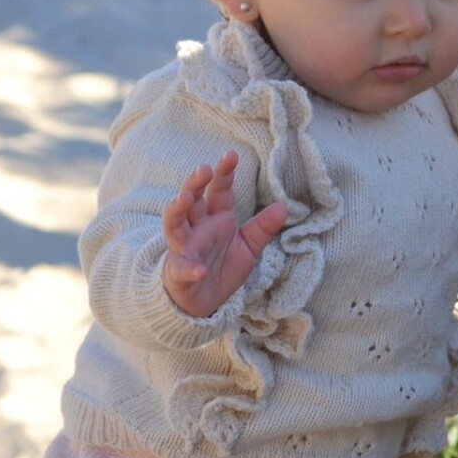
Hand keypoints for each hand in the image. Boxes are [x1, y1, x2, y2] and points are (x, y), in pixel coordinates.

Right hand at [162, 151, 286, 317]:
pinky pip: (181, 268)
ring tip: (184, 199)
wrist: (204, 301)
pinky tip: (200, 270)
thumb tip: (283, 207)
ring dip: (177, 210)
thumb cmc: (222, 268)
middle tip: (204, 170)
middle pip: (191, 200)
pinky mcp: (178, 272)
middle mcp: (196, 228)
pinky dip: (189, 268)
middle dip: (194, 183)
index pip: (218, 191)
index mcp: (215, 219)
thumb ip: (262, 228)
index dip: (223, 173)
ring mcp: (184, 248)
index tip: (231, 155)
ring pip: (174, 225)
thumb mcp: (248, 248)